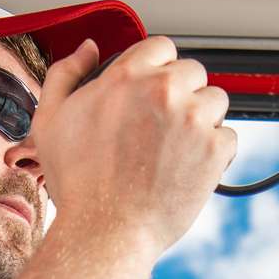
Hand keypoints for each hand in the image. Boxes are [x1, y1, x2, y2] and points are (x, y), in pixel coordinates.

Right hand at [27, 36, 236, 256]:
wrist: (105, 231)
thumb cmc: (76, 183)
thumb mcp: (50, 120)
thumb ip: (66, 74)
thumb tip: (88, 49)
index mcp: (126, 76)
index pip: (161, 47)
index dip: (158, 70)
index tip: (153, 94)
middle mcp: (163, 90)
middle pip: (192, 72)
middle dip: (182, 95)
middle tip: (162, 128)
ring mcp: (192, 118)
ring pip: (215, 101)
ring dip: (202, 120)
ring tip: (176, 149)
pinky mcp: (214, 149)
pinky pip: (228, 137)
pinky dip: (215, 153)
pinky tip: (188, 168)